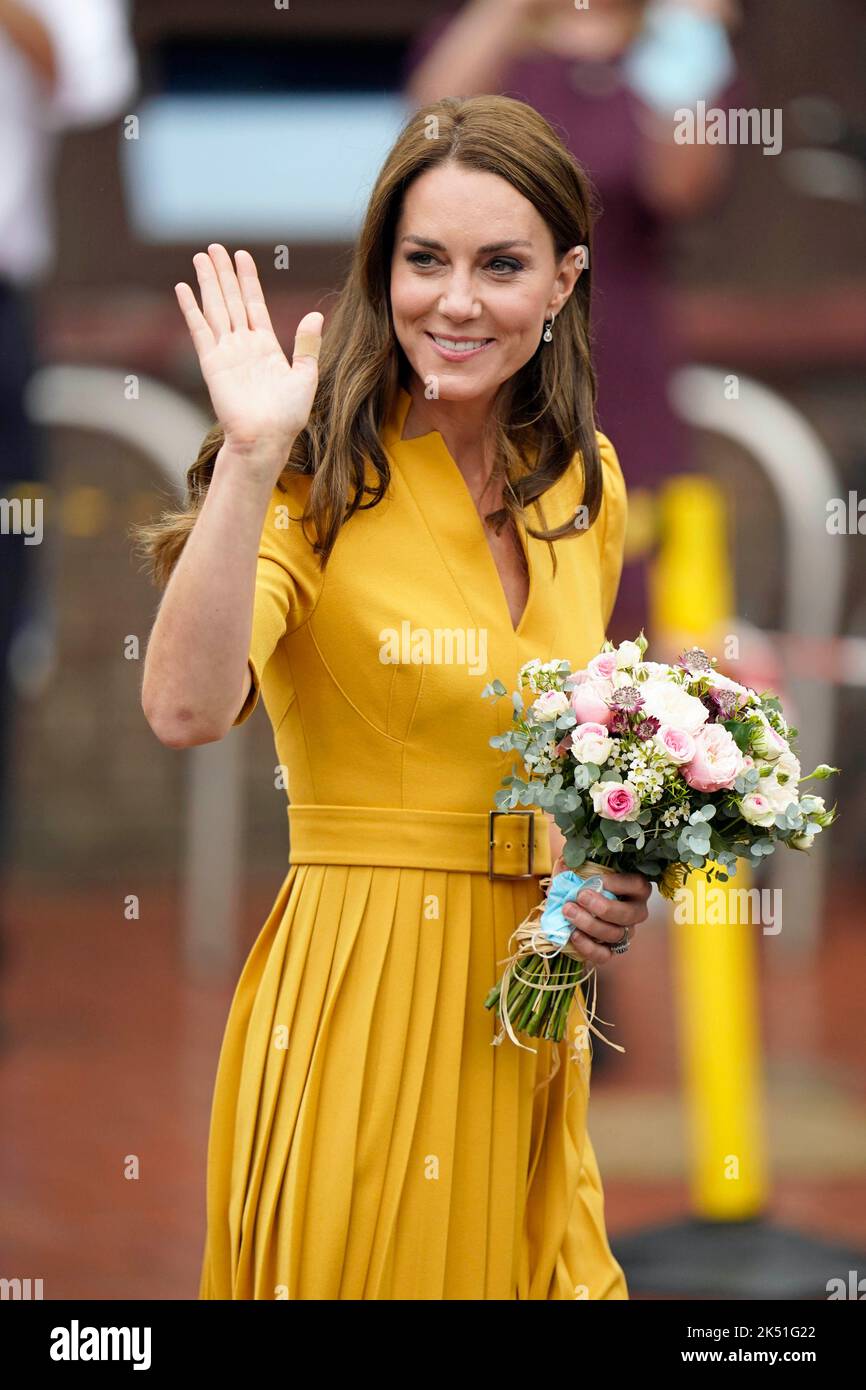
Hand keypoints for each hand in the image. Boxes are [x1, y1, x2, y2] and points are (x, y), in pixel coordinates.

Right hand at [174, 244, 322, 464]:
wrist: (266, 438)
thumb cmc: (287, 415)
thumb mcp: (305, 376)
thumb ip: (307, 345)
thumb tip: (315, 315)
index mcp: (267, 346)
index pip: (255, 303)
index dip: (249, 279)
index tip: (243, 256)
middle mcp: (244, 345)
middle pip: (232, 299)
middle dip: (224, 273)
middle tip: (215, 247)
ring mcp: (226, 352)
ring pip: (215, 308)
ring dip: (208, 282)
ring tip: (201, 257)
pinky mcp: (211, 363)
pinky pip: (199, 330)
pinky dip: (191, 309)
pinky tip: (183, 288)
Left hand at [550, 856, 650, 966]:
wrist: (569, 908)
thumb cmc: (580, 884)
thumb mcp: (576, 870)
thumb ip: (573, 866)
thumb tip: (566, 864)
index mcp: (634, 889)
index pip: (638, 885)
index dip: (620, 883)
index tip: (598, 880)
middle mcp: (634, 912)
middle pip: (629, 914)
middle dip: (604, 907)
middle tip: (581, 897)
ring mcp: (624, 933)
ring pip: (615, 934)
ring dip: (590, 924)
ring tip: (568, 911)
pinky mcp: (610, 951)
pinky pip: (604, 955)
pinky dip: (588, 946)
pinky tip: (573, 934)